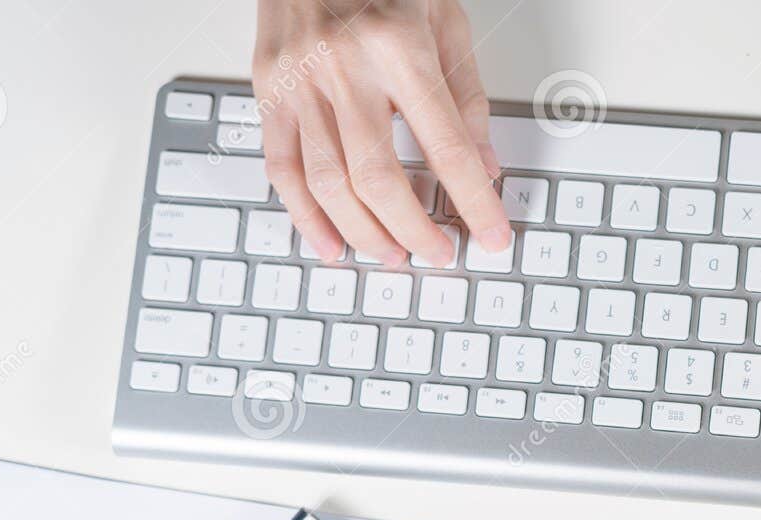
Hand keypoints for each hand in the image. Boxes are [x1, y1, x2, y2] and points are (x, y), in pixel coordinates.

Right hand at [253, 0, 509, 265]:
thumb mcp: (444, 19)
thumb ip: (466, 96)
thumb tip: (484, 167)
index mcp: (399, 47)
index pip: (446, 147)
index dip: (474, 202)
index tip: (492, 237)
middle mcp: (344, 66)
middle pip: (379, 178)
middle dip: (414, 231)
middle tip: (439, 255)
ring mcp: (299, 80)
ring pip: (328, 183)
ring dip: (364, 233)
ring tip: (394, 256)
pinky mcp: (267, 89)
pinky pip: (281, 168)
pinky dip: (305, 216)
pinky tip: (330, 244)